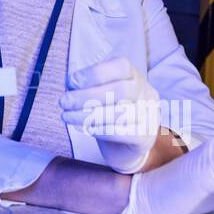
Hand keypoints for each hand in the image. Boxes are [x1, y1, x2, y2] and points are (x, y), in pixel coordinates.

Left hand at [61, 57, 160, 171]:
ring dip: (88, 114)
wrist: (126, 147)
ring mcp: (149, 116)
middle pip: (121, 90)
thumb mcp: (100, 93)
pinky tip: (87, 128)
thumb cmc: (109, 113)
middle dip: (87, 95)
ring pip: (121, 113)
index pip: (121, 66)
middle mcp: (146, 94)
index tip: (72, 82)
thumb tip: (71, 84)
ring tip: (68, 116)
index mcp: (135, 76)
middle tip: (64, 102)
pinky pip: (122, 132)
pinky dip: (101, 129)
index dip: (95, 73)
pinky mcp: (144, 138)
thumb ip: (89, 85)